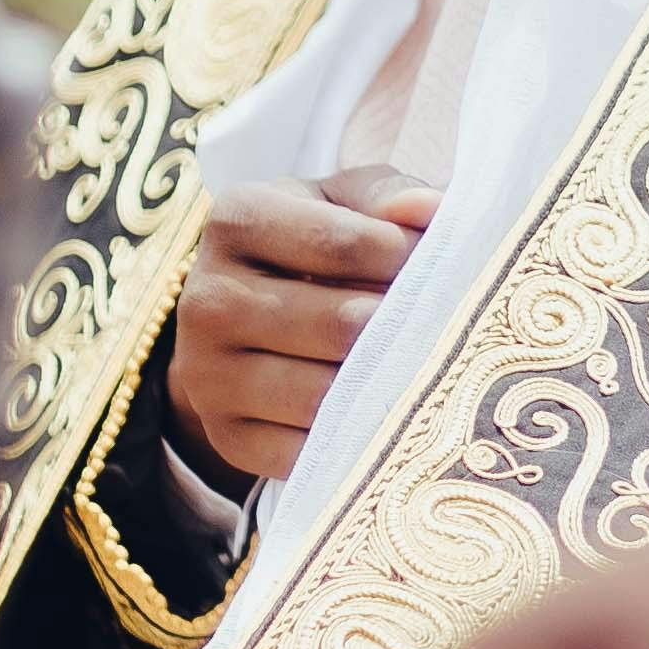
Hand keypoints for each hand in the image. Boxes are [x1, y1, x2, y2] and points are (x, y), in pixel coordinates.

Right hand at [164, 171, 438, 485]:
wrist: (240, 319)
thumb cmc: (313, 242)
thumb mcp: (342, 202)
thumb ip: (388, 196)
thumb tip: (429, 210)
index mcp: (237, 219)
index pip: (346, 243)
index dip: (409, 257)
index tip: (438, 264)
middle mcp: (207, 297)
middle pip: (342, 324)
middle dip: (404, 327)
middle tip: (441, 326)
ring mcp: (208, 375)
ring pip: (327, 395)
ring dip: (384, 386)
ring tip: (415, 366)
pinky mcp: (227, 436)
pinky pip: (312, 452)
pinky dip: (354, 439)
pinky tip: (376, 413)